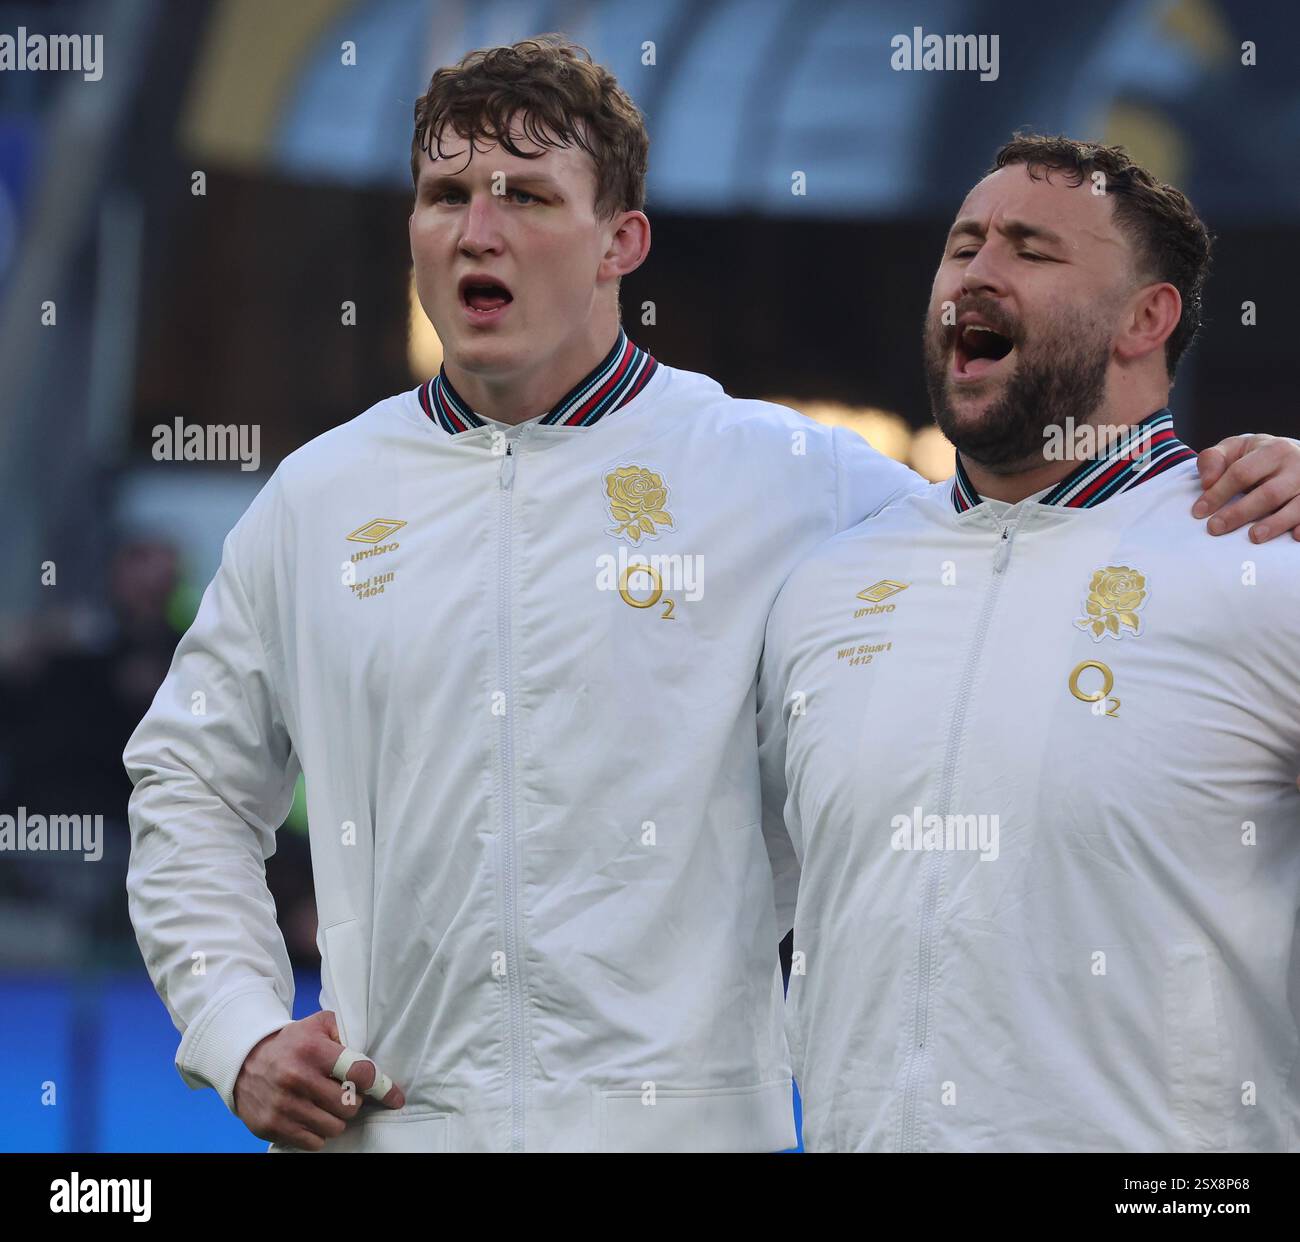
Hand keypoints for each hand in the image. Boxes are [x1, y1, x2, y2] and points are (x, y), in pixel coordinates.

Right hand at [232, 1009, 404, 1150]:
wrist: (244, 1061)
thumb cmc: (291, 1044)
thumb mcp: (317, 1025)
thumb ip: (346, 1032)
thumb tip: (372, 1059)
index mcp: (313, 1050)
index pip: (360, 1073)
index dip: (381, 1086)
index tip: (395, 1097)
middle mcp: (297, 1077)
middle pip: (349, 1107)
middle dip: (353, 1103)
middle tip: (346, 1095)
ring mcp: (283, 1105)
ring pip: (334, 1128)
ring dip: (337, 1120)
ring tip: (327, 1106)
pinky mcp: (271, 1126)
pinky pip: (313, 1143)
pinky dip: (318, 1134)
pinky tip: (312, 1118)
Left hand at [1193, 434, 1299, 541]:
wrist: (1293, 456)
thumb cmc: (1256, 457)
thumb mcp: (1234, 449)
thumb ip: (1213, 459)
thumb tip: (1206, 482)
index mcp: (1273, 450)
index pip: (1242, 473)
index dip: (1218, 493)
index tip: (1199, 511)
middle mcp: (1296, 467)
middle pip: (1268, 493)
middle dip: (1240, 513)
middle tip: (1215, 528)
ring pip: (1296, 507)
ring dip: (1275, 523)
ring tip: (1254, 537)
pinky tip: (1295, 536)